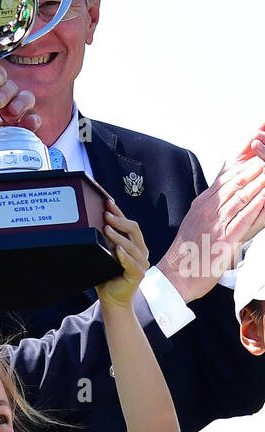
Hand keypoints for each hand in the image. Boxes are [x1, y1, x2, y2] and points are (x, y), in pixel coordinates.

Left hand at [96, 205, 149, 307]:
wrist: (112, 300)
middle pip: (134, 230)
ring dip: (118, 236)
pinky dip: (125, 256)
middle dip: (119, 220)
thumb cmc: (106, 276)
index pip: (128, 224)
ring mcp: (142, 263)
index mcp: (135, 244)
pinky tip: (117, 250)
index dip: (119, 212)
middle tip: (105, 214)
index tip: (108, 202)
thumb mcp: (103, 254)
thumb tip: (90, 223)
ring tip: (106, 228)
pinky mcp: (138, 275)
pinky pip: (132, 264)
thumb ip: (102, 241)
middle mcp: (141, 252)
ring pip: (132, 245)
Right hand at [157, 127, 264, 302]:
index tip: (256, 155)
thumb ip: (210, 202)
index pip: (225, 178)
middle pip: (235, 183)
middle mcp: (208, 211)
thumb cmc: (188, 252)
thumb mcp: (195, 220)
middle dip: (254, 168)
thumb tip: (223, 185)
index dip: (243, 164)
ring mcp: (216, 224)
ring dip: (259, 183)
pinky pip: (244, 218)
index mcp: (201, 205)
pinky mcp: (224, 240)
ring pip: (241, 197)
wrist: (176, 276)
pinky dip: (258, 206)